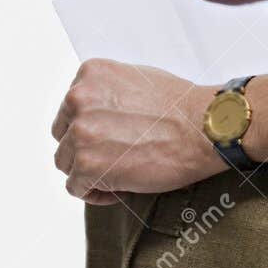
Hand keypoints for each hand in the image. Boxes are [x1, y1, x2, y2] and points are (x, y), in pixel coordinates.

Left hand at [52, 59, 220, 203]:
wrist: (203, 128)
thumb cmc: (181, 105)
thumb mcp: (138, 77)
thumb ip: (108, 90)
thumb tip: (98, 110)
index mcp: (90, 74)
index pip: (70, 108)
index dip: (89, 126)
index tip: (109, 137)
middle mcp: (79, 99)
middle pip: (64, 135)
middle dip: (84, 148)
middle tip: (113, 157)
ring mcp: (81, 132)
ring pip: (66, 162)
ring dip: (89, 171)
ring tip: (120, 173)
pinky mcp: (87, 165)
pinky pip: (75, 187)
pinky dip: (95, 193)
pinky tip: (120, 187)